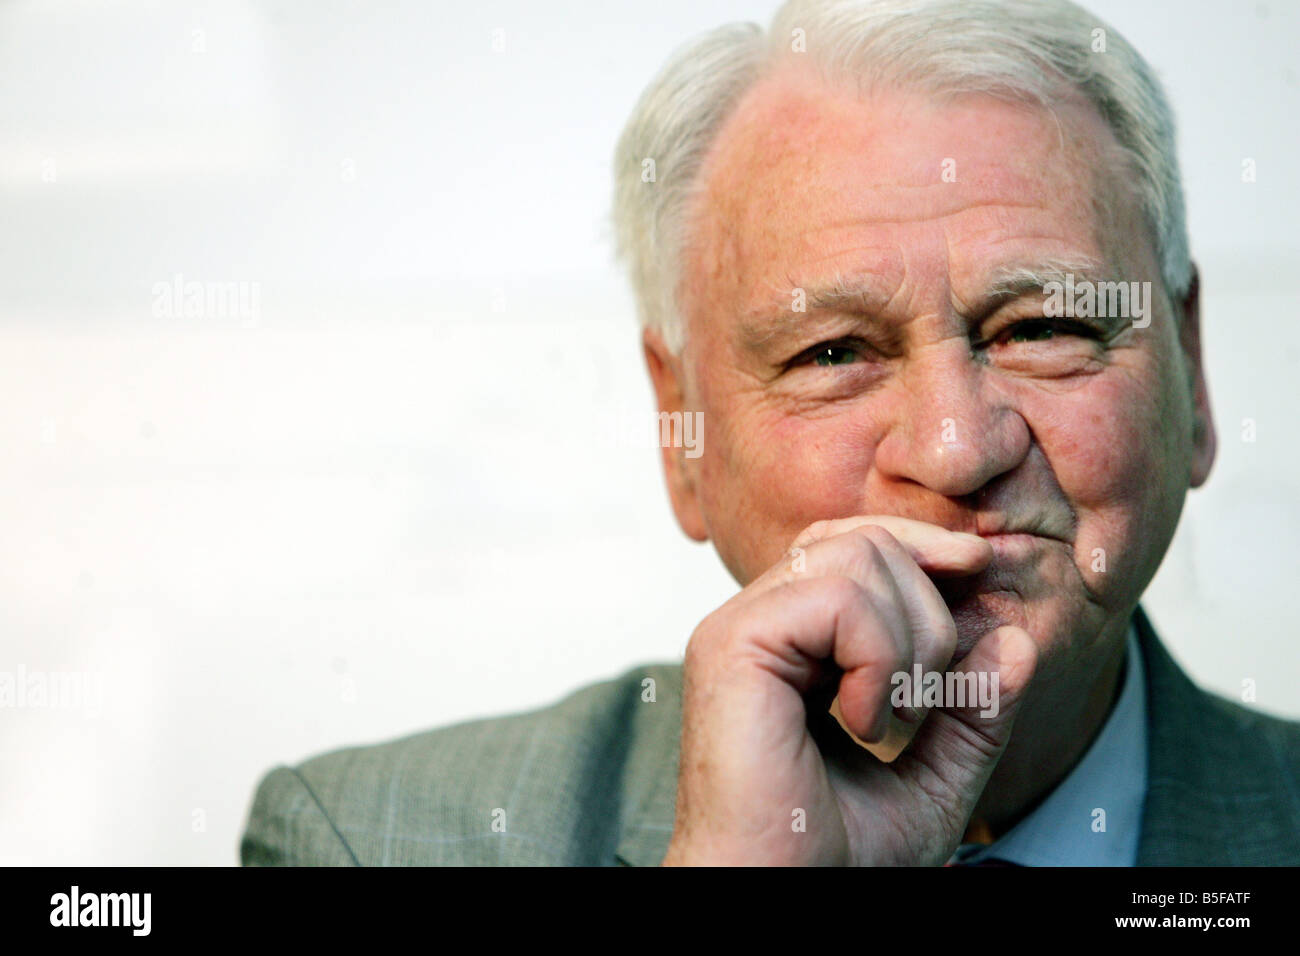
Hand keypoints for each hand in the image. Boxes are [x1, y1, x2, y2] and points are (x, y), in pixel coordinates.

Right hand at [662, 516, 1038, 865]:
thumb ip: (972, 712)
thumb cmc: (831, 859)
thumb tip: (1015, 637)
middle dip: (930, 614)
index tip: (977, 570)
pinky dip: (881, 659)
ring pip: (858, 555)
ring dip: (909, 640)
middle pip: (866, 540)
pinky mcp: (733, 645)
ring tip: (890, 718)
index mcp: (788, 641)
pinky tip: (863, 722)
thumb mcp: (932, 779)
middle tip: (920, 707)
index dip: (921, 549)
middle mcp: (756, 622)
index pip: (854, 544)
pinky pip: (840, 599)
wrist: (778, 903)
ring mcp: (739, 628)